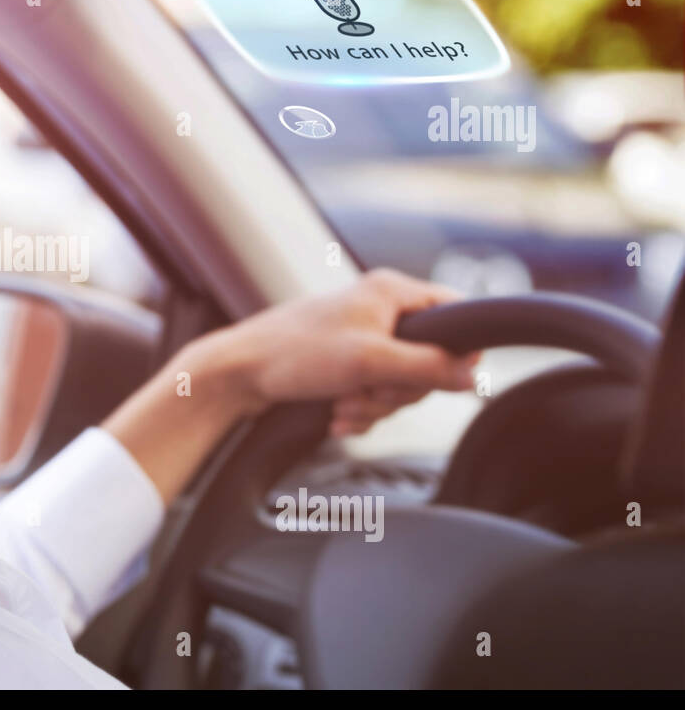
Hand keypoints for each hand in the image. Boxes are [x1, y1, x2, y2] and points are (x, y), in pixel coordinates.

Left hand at [193, 268, 478, 435]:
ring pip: (401, 384)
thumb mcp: (369, 362)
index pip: (456, 312)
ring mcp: (362, 338)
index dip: (456, 351)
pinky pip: (375, 395)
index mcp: (391, 291)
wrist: (236, 374)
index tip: (442, 379)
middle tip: (369, 392)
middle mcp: (380, 309)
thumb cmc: (293, 354)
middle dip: (399, 389)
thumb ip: (426, 367)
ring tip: (343, 406)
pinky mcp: (345, 365)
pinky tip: (336, 417)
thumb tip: (474, 375)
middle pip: (430, 359)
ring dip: (375, 405)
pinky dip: (359, 412)